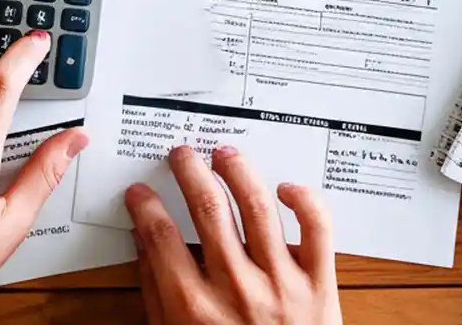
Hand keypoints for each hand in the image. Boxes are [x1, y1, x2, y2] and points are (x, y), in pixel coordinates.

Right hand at [126, 145, 340, 324]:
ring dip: (236, 170)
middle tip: (182, 155)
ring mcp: (281, 285)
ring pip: (257, 206)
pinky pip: (317, 229)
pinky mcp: (319, 285)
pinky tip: (285, 187)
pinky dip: (304, 200)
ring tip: (225, 153)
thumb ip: (156, 292)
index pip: (161, 235)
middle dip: (189, 171)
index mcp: (194, 307)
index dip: (146, 205)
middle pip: (207, 209)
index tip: (142, 193)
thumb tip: (143, 243)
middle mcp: (236, 289)